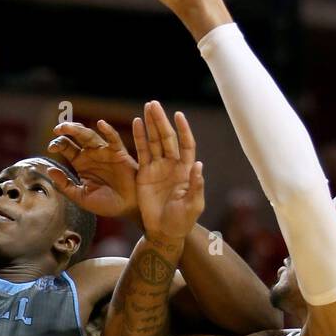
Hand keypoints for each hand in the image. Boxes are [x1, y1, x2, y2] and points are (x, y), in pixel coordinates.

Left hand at [46, 120, 137, 217]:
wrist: (127, 209)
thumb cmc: (106, 203)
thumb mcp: (81, 197)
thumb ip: (65, 185)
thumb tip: (49, 170)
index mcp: (81, 163)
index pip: (66, 147)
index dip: (58, 144)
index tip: (51, 148)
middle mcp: (92, 154)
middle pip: (77, 136)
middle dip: (66, 130)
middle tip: (57, 129)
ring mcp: (105, 152)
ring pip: (91, 135)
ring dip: (79, 129)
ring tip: (68, 127)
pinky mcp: (119, 153)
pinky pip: (114, 139)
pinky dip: (108, 131)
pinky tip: (101, 124)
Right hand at [134, 102, 203, 240]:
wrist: (163, 231)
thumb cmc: (182, 220)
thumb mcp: (193, 205)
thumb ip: (196, 185)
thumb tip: (198, 165)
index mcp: (186, 170)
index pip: (186, 144)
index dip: (184, 130)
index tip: (179, 115)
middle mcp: (172, 165)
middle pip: (168, 138)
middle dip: (161, 121)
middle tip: (154, 104)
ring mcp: (158, 168)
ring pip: (154, 141)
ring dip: (151, 124)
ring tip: (147, 107)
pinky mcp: (145, 173)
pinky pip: (142, 152)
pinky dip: (139, 137)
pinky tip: (137, 123)